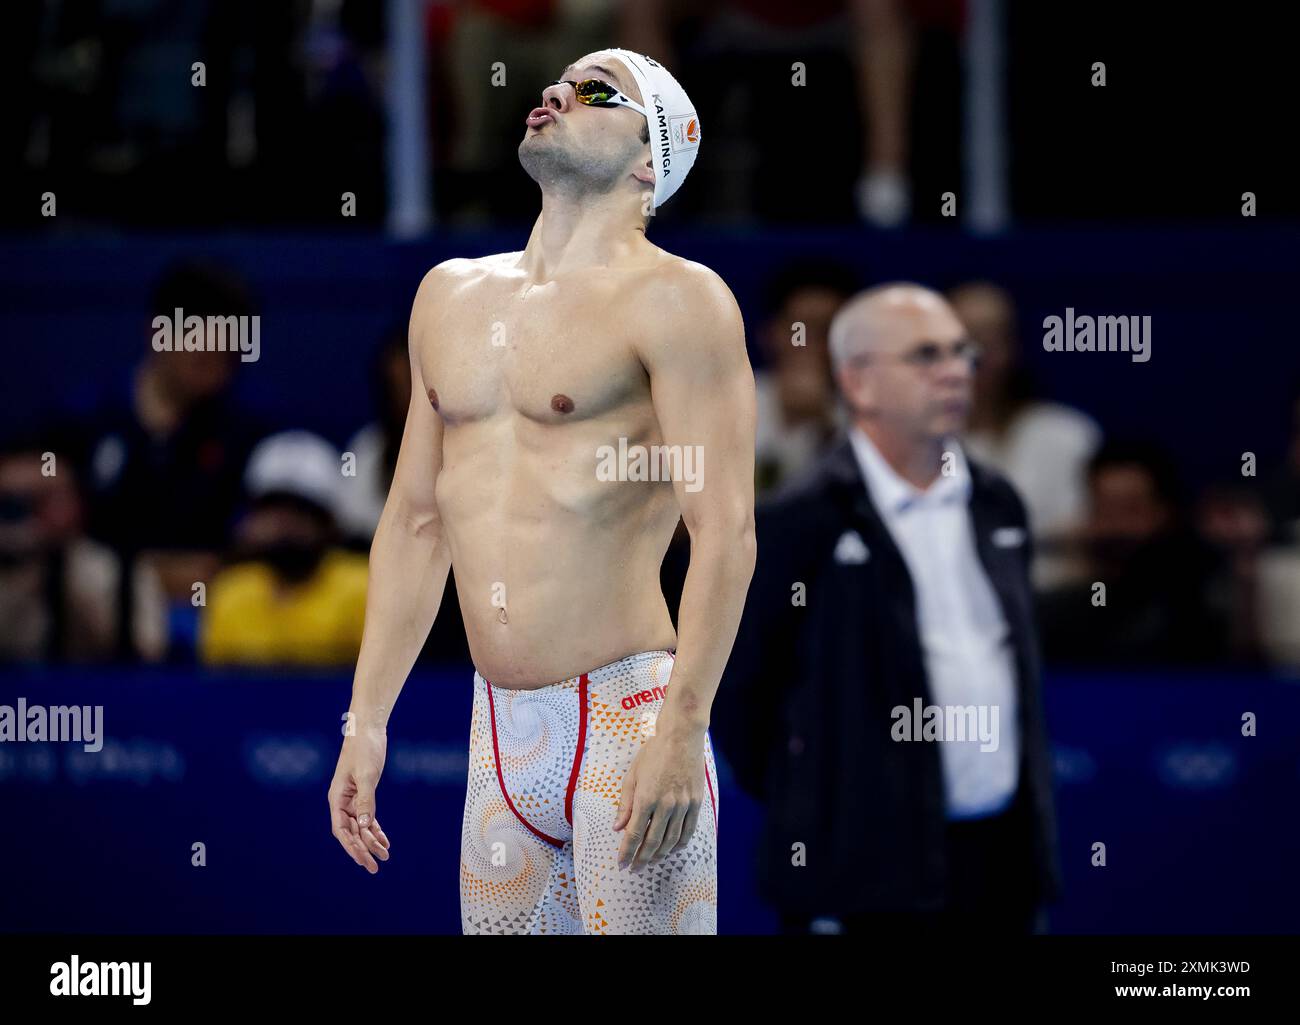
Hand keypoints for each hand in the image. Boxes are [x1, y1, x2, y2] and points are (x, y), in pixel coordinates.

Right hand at [327, 727, 390, 873]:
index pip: (341, 830)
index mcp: (337, 798)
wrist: (368, 728)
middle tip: (376, 866)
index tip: (364, 860)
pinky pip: (368, 816)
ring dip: (372, 840)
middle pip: (351, 831)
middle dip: (363, 849)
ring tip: (385, 855)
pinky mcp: (363, 792)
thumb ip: (366, 800)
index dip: (352, 847)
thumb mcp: (367, 774)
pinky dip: (375, 828)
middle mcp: (342, 801)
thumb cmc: (364, 748)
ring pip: (361, 826)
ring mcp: (352, 797)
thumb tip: (364, 825)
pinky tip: (384, 840)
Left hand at [613, 726, 705, 869]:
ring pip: (671, 839)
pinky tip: (672, 850)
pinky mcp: (696, 802)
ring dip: (660, 854)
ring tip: (651, 862)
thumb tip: (617, 827)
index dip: (627, 852)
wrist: (681, 737)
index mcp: (646, 798)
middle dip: (642, 858)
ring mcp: (683, 804)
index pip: (635, 834)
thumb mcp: (632, 775)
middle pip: (653, 841)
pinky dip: (680, 844)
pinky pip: (689, 830)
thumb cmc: (654, 753)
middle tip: (635, 868)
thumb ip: (625, 804)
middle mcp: (666, 805)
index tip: (622, 864)